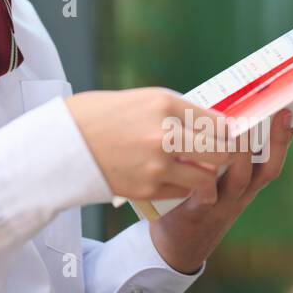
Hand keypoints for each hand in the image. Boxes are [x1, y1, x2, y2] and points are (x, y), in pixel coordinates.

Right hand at [65, 88, 234, 203]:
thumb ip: (177, 111)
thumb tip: (211, 125)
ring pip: (205, 178)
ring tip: (200, 170)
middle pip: (221, 151)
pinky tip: (173, 177)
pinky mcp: (148, 189)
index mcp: (164, 104)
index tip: (230, 136)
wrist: (62, 143)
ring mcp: (158, 165)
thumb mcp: (141, 100)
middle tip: (225, 156)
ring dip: (206, 175)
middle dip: (227, 155)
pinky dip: (183, 186)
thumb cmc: (99, 115)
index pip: (216, 121)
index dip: (229, 131)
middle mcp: (166, 134)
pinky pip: (182, 191)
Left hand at [149, 109, 292, 273]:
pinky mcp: (197, 210)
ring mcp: (222, 203)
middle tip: (281, 112)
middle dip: (277, 141)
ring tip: (242, 127)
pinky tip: (201, 156)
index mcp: (249, 181)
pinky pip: (205, 193)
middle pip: (267, 169)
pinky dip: (205, 176)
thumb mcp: (218, 175)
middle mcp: (242, 193)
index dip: (287, 135)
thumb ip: (221, 147)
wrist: (180, 243)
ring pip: (240, 179)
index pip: (274, 156)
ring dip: (244, 153)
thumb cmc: (198, 198)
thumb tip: (224, 107)